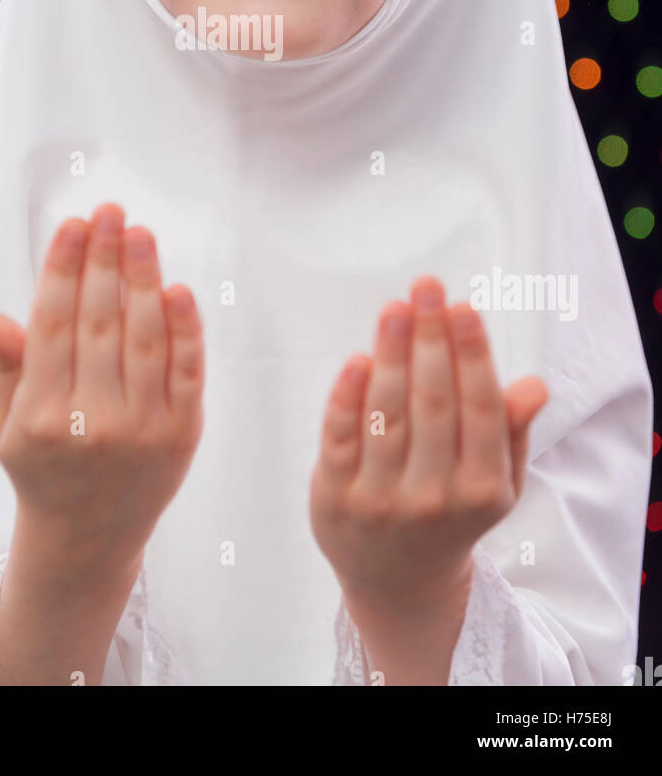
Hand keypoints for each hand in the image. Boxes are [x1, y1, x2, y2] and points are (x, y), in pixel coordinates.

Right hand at [0, 203, 204, 576]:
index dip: (63, 269)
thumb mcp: (6, 421)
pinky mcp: (183, 435)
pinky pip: (187, 371)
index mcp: (40, 416)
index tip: (73, 223)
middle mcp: (92, 423)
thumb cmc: (41, 463)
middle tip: (110, 212)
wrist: (89, 535)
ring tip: (140, 234)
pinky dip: (186, 328)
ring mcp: (143, 430)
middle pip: (100, 322)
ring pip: (145, 339)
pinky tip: (176, 288)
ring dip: (144, 279)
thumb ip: (7, 364)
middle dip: (105, 260)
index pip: (52, 324)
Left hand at [309, 275, 547, 610]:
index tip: (463, 307)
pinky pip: (341, 439)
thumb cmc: (453, 511)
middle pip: (432, 404)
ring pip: (387, 415)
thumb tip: (534, 386)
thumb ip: (510, 432)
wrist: (397, 582)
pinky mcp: (336, 498)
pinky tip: (358, 359)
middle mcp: (433, 497)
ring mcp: (381, 500)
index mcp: (482, 490)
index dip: (471, 355)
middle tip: (427, 287)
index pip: (479, 410)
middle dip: (430, 339)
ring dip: (391, 354)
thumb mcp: (497, 483)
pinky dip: (347, 397)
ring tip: (395, 308)